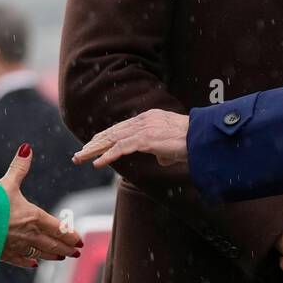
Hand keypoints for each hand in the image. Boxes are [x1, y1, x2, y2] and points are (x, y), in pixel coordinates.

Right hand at [0, 144, 83, 267]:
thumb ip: (19, 168)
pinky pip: (20, 260)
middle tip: (76, 252)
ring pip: (39, 253)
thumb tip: (27, 148)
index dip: (70, 235)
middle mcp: (28, 234)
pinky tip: (33, 264)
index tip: (80, 241)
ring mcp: (15, 246)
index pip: (58, 228)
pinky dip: (28, 262)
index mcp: (32, 217)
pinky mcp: (2, 255)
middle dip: (66, 248)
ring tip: (61, 258)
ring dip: (51, 255)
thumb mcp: (6, 183)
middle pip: (52, 243)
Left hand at [72, 109, 188, 167]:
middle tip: (79, 155)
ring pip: (112, 140)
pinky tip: (97, 163)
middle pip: (112, 133)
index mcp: (148, 119)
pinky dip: (107, 156)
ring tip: (81, 158)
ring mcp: (144, 129)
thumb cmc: (192, 142)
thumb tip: (162, 158)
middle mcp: (143, 121)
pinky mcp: (146, 139)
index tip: (91, 146)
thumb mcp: (173, 145)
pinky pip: (121, 148)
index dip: (104, 138)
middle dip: (94, 144)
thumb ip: (163, 150)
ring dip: (94, 151)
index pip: (120, 128)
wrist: (202, 138)